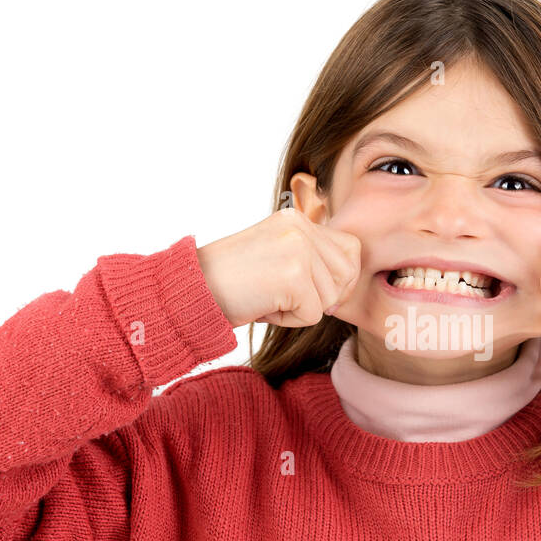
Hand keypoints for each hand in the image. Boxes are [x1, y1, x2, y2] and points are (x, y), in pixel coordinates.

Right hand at [196, 208, 361, 327]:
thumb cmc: (231, 282)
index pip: (350, 249)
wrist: (190, 289)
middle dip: (323, 296)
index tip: (321, 294)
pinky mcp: (294, 275)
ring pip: (330, 298)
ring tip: (267, 297)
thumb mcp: (275, 258)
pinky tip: (262, 306)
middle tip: (284, 297)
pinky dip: (288, 320)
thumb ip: (309, 261)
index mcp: (296, 220)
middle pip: (347, 274)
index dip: (343, 278)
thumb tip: (345, 290)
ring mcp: (298, 249)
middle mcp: (300, 227)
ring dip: (301, 309)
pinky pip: (313, 315)